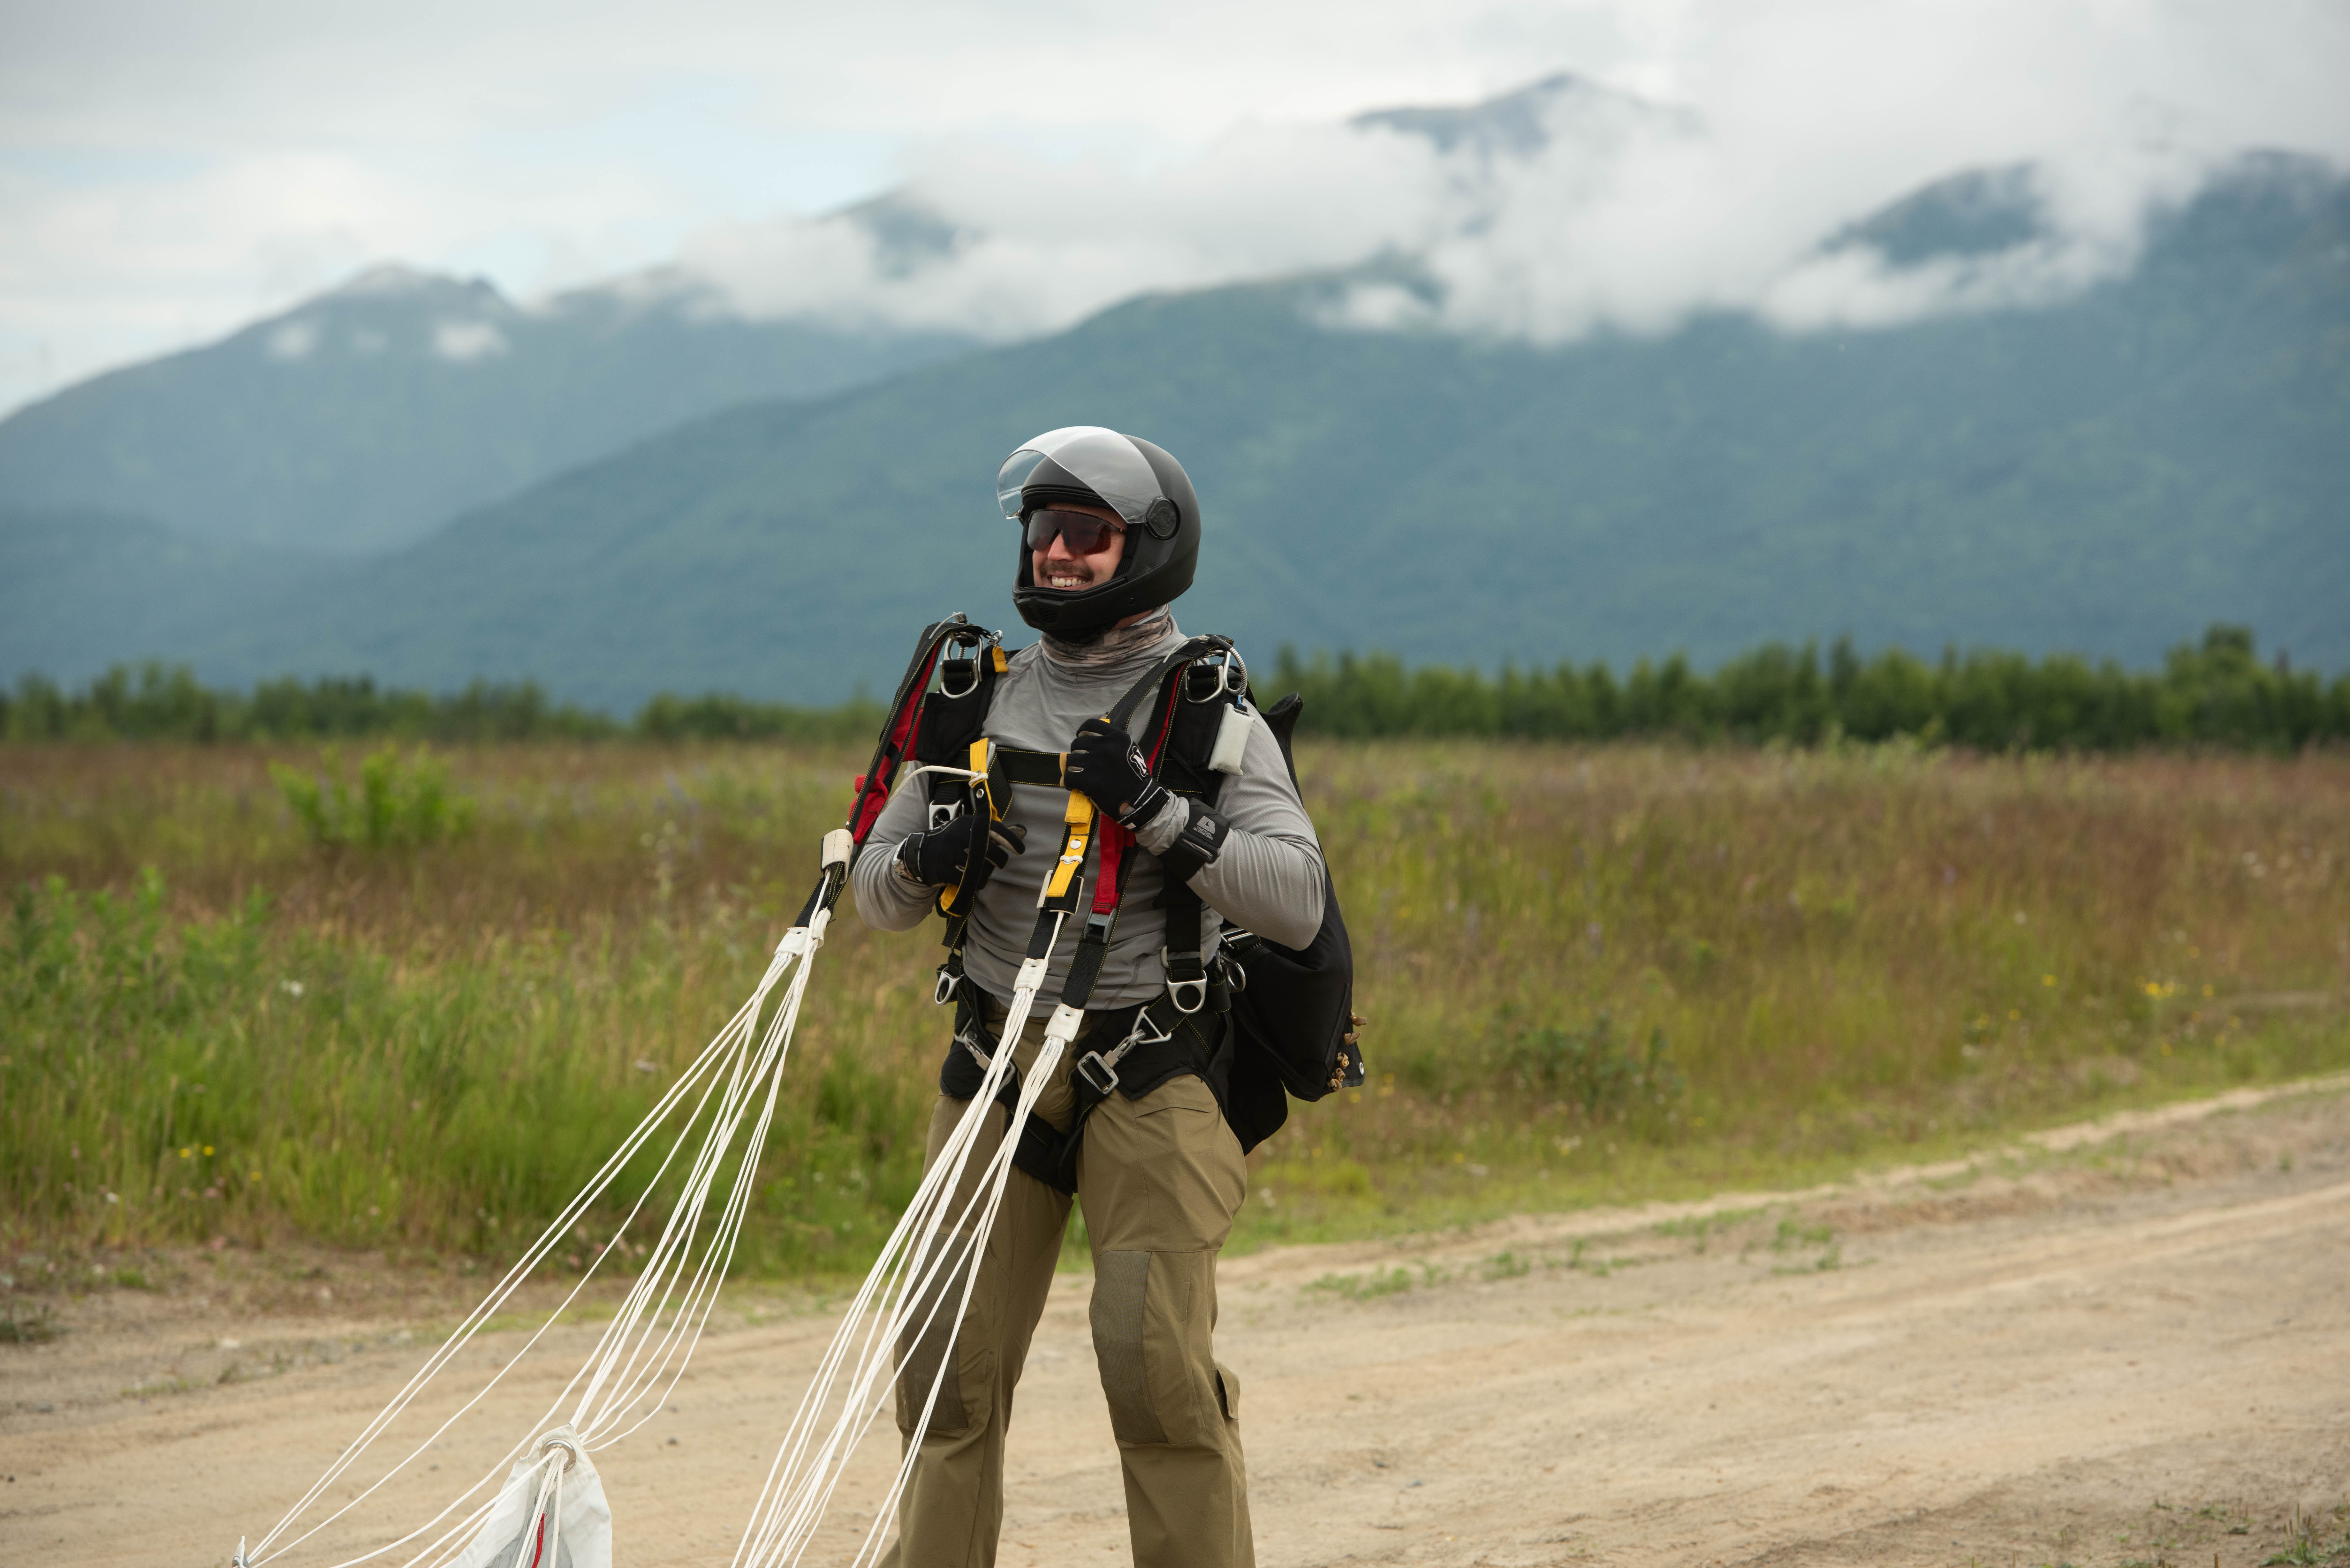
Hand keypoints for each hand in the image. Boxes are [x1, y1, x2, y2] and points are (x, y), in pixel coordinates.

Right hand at [897, 814, 1027, 892]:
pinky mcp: (946, 870)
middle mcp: (959, 835)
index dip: (1011, 840)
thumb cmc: (950, 841)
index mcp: (967, 823)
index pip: (995, 829)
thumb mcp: (966, 828)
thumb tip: (1021, 831)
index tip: (1020, 850)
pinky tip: (973, 879)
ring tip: (982, 870)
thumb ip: (990, 830)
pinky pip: (972, 881)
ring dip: (987, 873)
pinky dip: (977, 883)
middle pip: (992, 852)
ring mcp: (951, 853)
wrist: (920, 853)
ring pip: (983, 869)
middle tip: (999, 863)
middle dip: (1000, 860)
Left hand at [1065, 716, 1168, 824]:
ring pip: (1071, 760)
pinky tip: (1074, 785)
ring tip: (1079, 774)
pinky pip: (1068, 776)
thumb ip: (1112, 741)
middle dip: (1077, 752)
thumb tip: (1089, 734)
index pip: (1090, 724)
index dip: (1082, 731)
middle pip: (1077, 743)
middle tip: (1082, 762)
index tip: (1082, 738)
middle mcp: (1106, 747)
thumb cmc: (1134, 776)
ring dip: (1073, 767)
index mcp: (1117, 737)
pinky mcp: (1089, 781)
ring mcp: (1096, 764)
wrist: (1139, 799)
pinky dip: (1069, 781)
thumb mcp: (1129, 750)